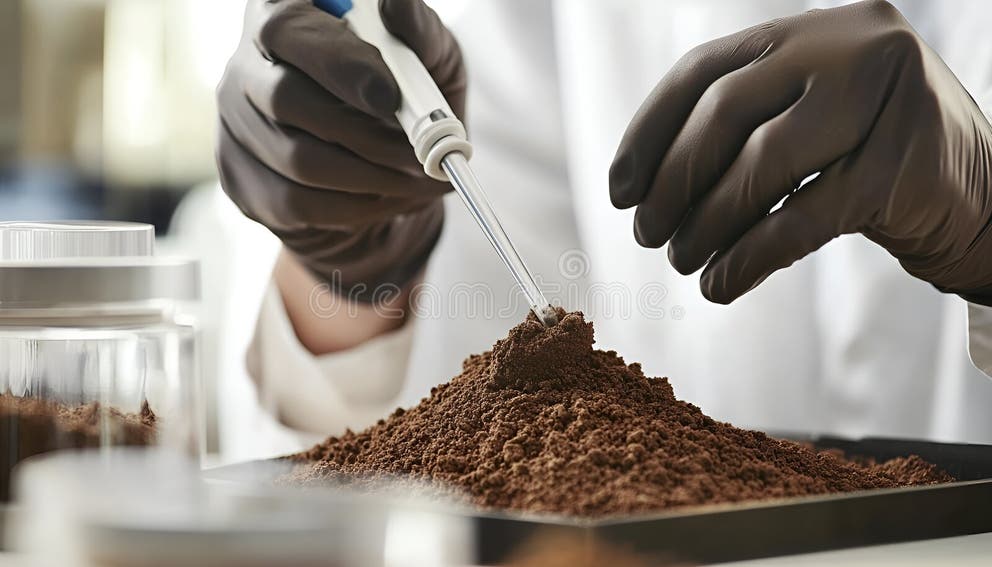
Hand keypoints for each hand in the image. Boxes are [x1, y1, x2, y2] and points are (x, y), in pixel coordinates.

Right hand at [217, 0, 464, 299]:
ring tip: (414, 178)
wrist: (379, 164)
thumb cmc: (404, 93)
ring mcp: (233, 120)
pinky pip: (295, 202)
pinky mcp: (238, 175)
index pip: (288, 27)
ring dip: (369, 176)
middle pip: (284, 97)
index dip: (339, 64)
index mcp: (285, 11)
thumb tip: (396, 5)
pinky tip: (383, 196)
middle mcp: (247, 62)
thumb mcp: (428, 58)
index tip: (392, 99)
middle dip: (364, 134)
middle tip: (417, 154)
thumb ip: (418, 31)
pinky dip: (353, 206)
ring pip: (297, 159)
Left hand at [610, 0, 991, 304]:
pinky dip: (750, 257)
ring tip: (681, 261)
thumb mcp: (806, 124)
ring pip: (762, 166)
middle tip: (646, 235)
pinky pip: (802, 218)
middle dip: (672, 184)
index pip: (704, 69)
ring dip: (706, 225)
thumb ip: (743, 129)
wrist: (984, 201)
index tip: (618, 191)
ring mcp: (887, 100)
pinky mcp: (905, 165)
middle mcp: (852, 46)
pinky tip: (721, 284)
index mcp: (813, 30)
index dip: (649, 133)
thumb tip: (642, 183)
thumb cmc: (873, 163)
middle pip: (726, 113)